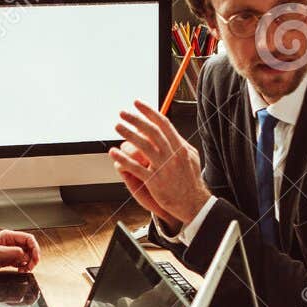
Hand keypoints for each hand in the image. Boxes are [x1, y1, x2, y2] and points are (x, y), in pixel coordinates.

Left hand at [0, 230, 39, 273]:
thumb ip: (13, 253)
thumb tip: (26, 255)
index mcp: (8, 236)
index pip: (28, 239)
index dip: (35, 248)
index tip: (35, 259)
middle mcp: (9, 243)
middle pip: (29, 248)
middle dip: (32, 257)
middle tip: (30, 268)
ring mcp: (7, 252)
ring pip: (25, 256)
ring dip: (28, 263)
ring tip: (24, 271)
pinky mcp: (5, 260)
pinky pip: (19, 262)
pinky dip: (22, 267)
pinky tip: (19, 272)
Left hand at [109, 101, 210, 225]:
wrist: (193, 203)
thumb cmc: (190, 181)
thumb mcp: (191, 157)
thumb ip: (180, 143)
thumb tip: (170, 131)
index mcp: (180, 147)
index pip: (163, 124)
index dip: (149, 112)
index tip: (137, 104)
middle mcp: (171, 155)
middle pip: (151, 131)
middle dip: (136, 120)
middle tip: (123, 113)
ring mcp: (163, 168)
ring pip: (143, 146)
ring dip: (128, 134)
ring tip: (118, 126)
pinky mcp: (154, 181)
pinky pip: (136, 167)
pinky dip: (123, 159)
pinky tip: (114, 153)